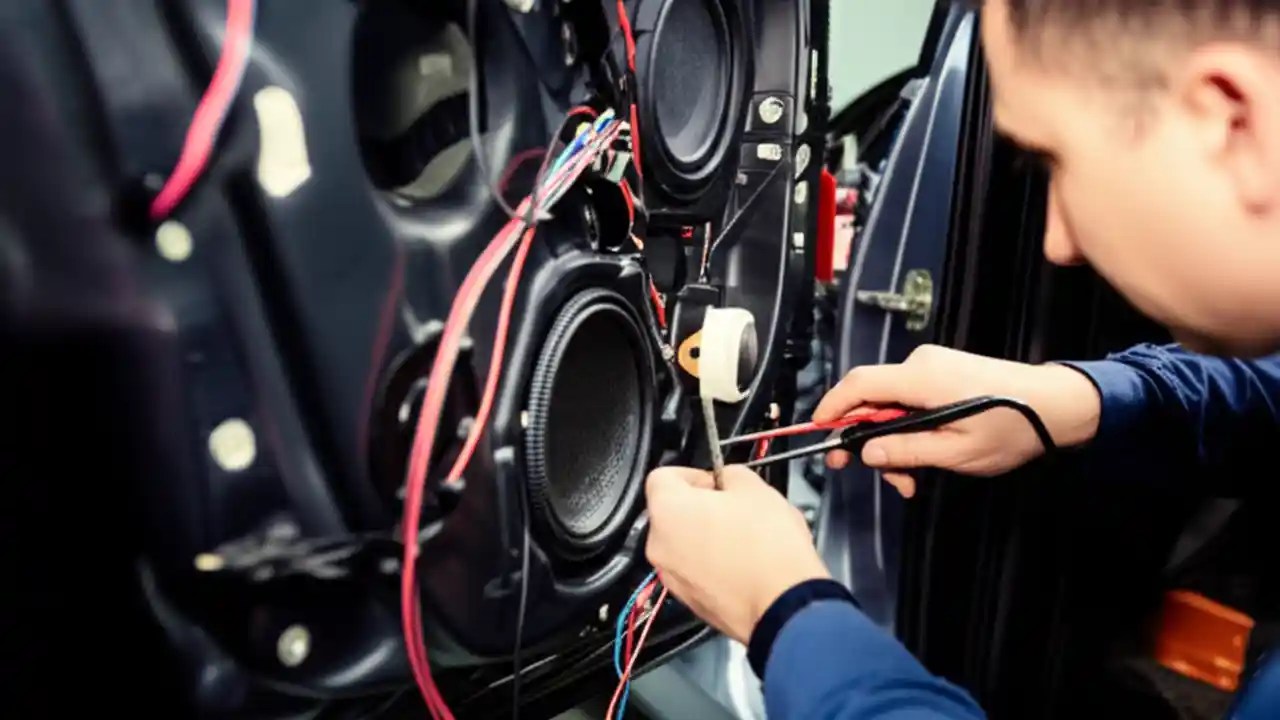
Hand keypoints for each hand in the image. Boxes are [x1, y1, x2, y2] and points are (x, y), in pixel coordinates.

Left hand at [645, 465, 829, 643]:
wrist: (782, 605)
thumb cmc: (768, 549)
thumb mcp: (755, 488)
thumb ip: (730, 474)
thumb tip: (727, 480)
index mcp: (668, 510)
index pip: (662, 476)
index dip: (693, 474)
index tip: (716, 481)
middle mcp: (660, 545)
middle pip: (672, 512)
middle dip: (701, 507)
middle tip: (734, 509)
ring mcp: (672, 576)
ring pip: (683, 543)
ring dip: (707, 536)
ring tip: (744, 539)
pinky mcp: (690, 600)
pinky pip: (695, 570)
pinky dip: (713, 563)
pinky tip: (744, 563)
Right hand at [814, 345, 1101, 497]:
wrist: (1059, 404)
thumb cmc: (1012, 428)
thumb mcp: (956, 451)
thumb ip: (906, 451)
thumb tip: (867, 453)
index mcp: (920, 379)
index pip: (858, 384)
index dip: (832, 407)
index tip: (820, 432)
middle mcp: (921, 364)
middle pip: (873, 400)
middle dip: (872, 441)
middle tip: (882, 477)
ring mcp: (933, 366)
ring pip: (892, 405)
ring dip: (894, 441)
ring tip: (913, 479)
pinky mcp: (943, 372)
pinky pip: (910, 400)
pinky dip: (909, 428)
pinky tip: (925, 456)